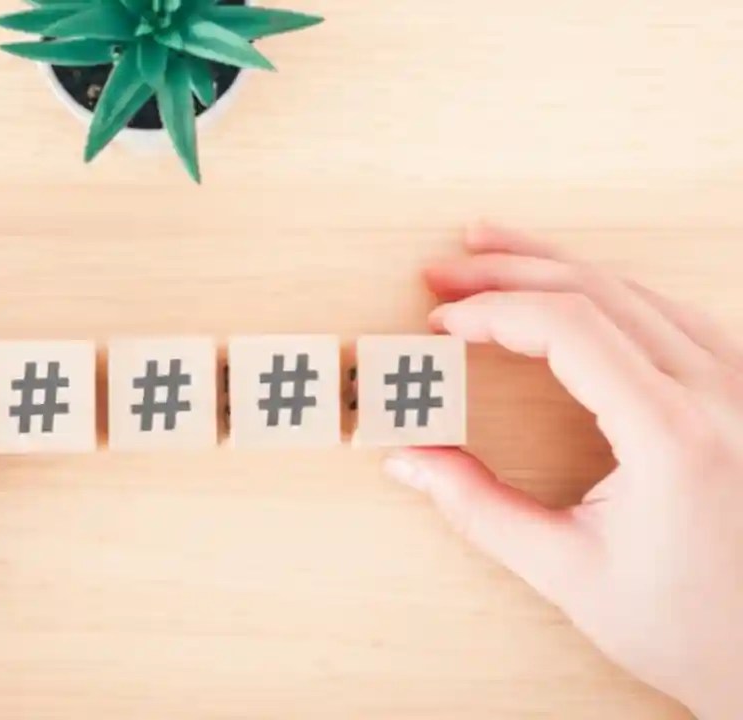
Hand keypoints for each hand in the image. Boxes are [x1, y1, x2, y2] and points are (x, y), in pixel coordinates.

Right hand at [385, 224, 742, 719]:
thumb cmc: (690, 627)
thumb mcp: (568, 572)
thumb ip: (478, 508)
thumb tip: (409, 462)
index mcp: (675, 436)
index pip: (571, 328)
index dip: (493, 311)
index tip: (440, 321)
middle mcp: (721, 397)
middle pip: (602, 290)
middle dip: (511, 270)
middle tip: (445, 270)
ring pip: (642, 290)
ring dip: (560, 266)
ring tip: (494, 252)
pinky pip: (675, 314)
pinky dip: (610, 292)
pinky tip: (574, 290)